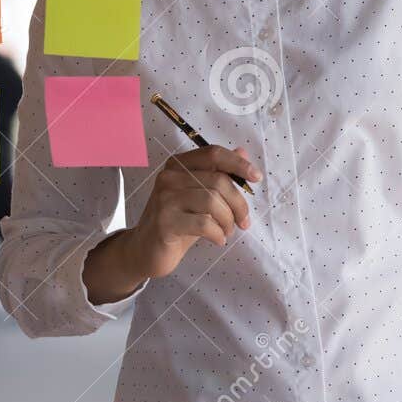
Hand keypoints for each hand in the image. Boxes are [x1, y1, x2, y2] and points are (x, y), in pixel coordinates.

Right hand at [84, 146, 260, 300]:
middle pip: (219, 180)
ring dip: (228, 220)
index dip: (238, 163)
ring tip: (227, 231)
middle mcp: (169, 177)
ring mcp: (164, 199)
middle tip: (243, 221)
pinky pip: (204, 223)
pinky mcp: (164, 222)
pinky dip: (218, 233)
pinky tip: (218, 240)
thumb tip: (243, 151)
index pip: (214, 154)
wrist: (144, 250)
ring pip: (213, 201)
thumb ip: (219, 173)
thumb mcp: (199, 196)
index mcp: (178, 165)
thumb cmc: (177, 222)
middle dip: (239, 203)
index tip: (256, 178)